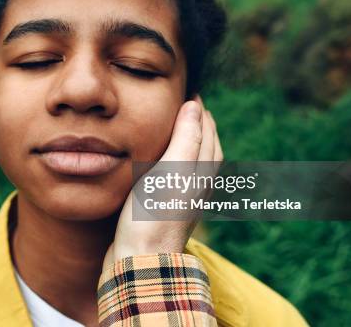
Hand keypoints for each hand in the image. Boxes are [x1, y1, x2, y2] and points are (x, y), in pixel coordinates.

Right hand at [103, 95, 222, 268]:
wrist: (142, 260)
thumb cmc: (154, 214)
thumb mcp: (172, 170)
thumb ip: (186, 138)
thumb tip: (195, 106)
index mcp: (202, 170)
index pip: (207, 130)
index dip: (198, 109)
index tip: (187, 91)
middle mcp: (199, 183)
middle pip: (206, 144)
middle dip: (198, 121)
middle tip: (184, 102)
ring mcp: (186, 196)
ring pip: (195, 160)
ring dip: (190, 140)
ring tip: (176, 126)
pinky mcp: (170, 207)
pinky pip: (180, 174)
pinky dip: (177, 159)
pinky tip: (163, 162)